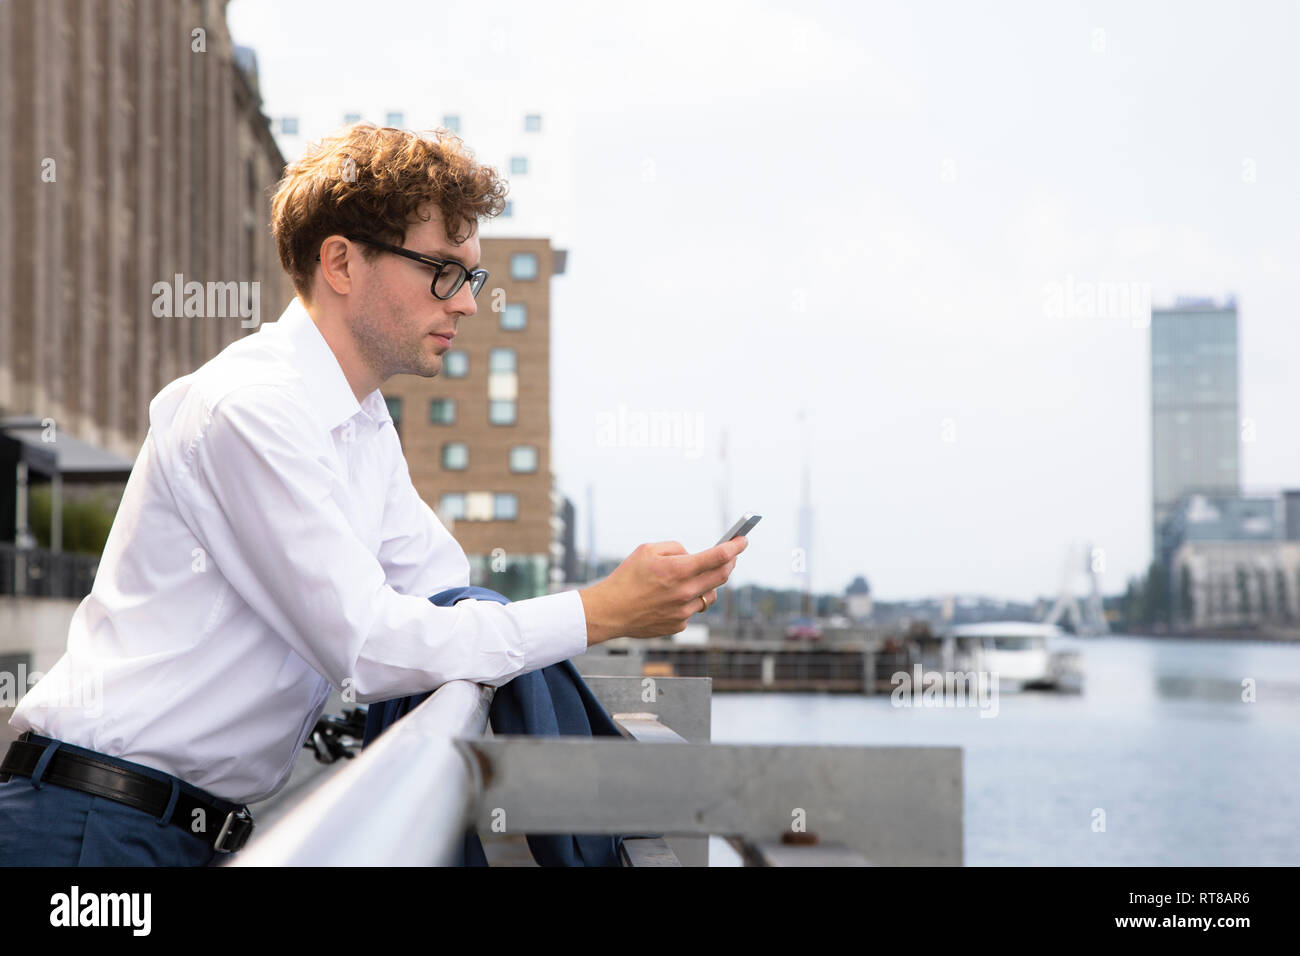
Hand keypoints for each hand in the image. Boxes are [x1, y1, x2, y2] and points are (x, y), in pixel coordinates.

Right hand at [580, 536, 748, 642]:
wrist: (609, 611)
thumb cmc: (626, 578)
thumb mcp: (647, 550)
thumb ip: (675, 548)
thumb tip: (693, 556)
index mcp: (678, 570)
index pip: (718, 557)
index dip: (735, 547)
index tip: (743, 540)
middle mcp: (685, 592)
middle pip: (721, 576)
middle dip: (730, 563)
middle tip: (732, 556)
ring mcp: (683, 612)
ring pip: (709, 595)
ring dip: (709, 583)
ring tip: (696, 577)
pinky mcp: (678, 626)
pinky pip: (692, 610)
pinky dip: (689, 600)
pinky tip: (672, 598)